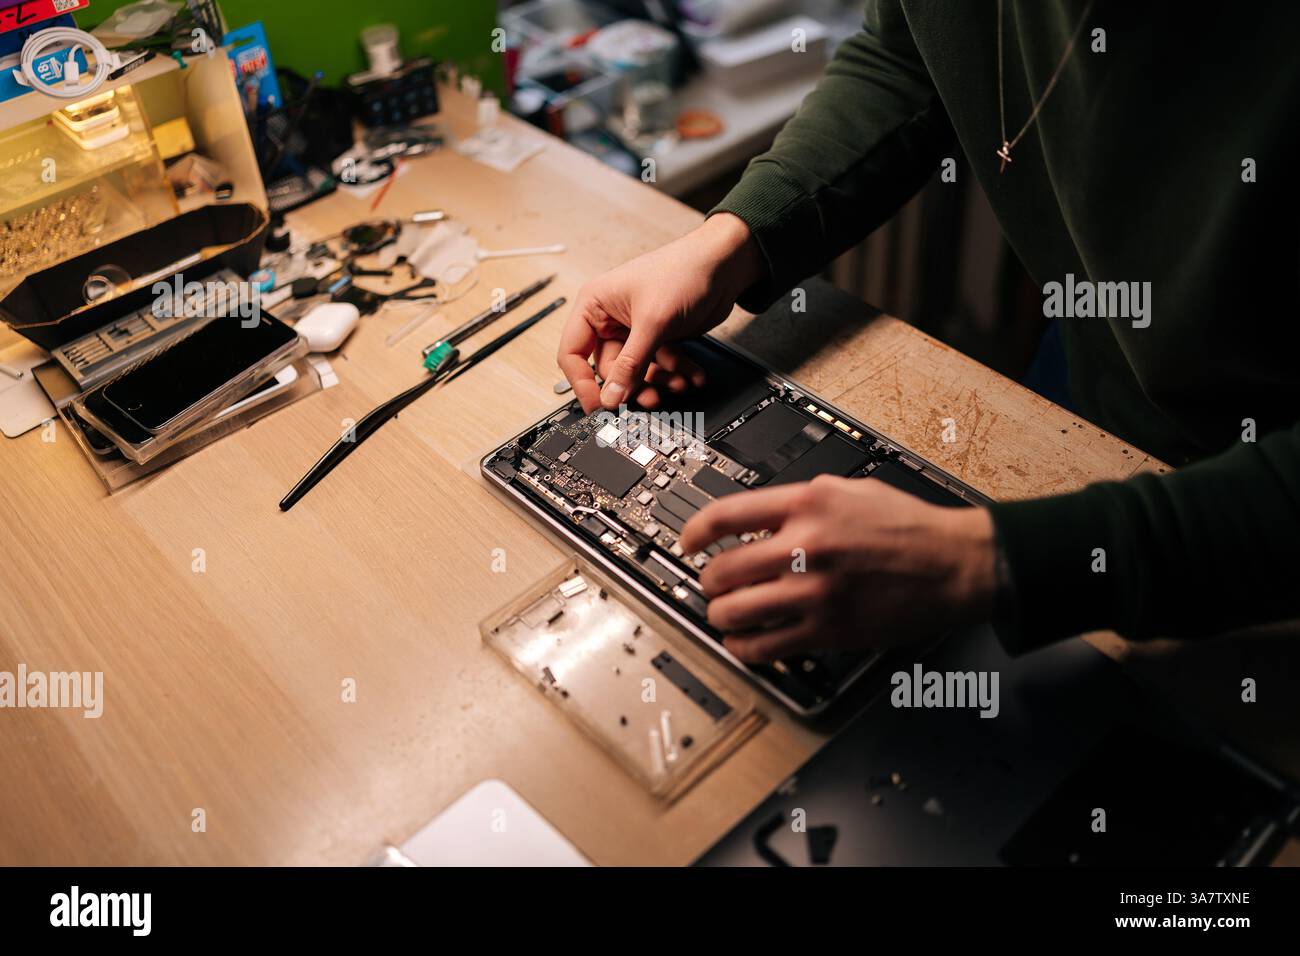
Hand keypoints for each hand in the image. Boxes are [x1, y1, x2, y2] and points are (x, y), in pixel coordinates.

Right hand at [557, 213, 763, 411]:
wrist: (724, 264)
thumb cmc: (682, 271)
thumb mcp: (652, 323)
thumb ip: (630, 365)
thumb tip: (612, 396)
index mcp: (594, 305)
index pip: (572, 352)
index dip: (582, 383)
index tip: (598, 405)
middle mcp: (611, 317)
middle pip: (609, 368)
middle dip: (633, 384)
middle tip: (650, 398)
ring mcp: (635, 328)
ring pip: (637, 370)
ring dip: (659, 380)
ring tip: (678, 384)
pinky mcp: (658, 336)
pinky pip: (660, 364)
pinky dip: (676, 372)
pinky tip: (691, 375)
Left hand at [678, 475, 996, 661]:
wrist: (956, 564)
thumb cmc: (910, 528)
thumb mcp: (850, 491)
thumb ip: (801, 500)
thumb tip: (758, 515)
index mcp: (807, 505)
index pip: (727, 516)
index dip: (695, 531)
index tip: (688, 541)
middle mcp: (804, 547)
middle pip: (722, 569)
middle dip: (707, 580)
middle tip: (711, 583)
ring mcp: (814, 593)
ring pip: (735, 612)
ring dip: (720, 615)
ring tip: (724, 613)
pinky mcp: (828, 630)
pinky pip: (765, 646)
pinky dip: (744, 647)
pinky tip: (744, 642)